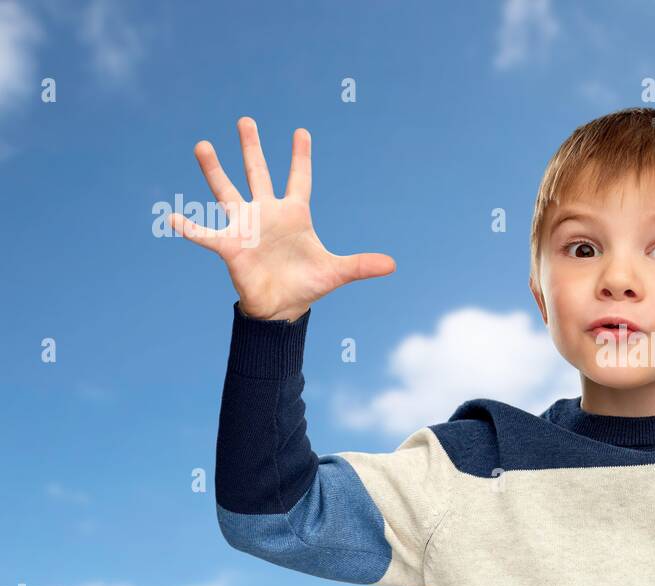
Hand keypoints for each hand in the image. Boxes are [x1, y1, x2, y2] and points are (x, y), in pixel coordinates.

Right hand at [169, 117, 394, 321]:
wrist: (282, 308)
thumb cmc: (306, 285)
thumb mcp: (337, 273)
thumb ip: (361, 265)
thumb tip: (393, 265)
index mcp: (294, 215)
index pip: (299, 179)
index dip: (300, 157)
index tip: (302, 132)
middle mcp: (266, 214)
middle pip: (258, 173)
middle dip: (252, 147)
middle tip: (245, 120)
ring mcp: (246, 227)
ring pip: (226, 191)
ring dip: (214, 170)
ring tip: (202, 144)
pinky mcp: (230, 246)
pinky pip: (205, 234)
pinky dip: (190, 227)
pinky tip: (172, 217)